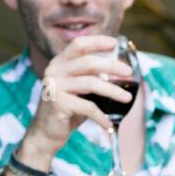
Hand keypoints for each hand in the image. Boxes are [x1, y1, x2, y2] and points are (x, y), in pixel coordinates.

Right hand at [19, 35, 133, 163]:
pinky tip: (108, 124)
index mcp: (58, 63)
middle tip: (128, 72)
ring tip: (127, 98)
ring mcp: (54, 86)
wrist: (46, 133)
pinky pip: (88, 107)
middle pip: (88, 62)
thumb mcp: (79, 90)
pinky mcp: (58, 103)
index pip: (78, 44)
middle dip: (112, 65)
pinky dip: (101, 116)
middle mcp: (54, 71)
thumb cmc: (67, 111)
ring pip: (91, 83)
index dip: (96, 41)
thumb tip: (119, 70)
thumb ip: (91, 77)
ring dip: (113, 91)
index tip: (114, 43)